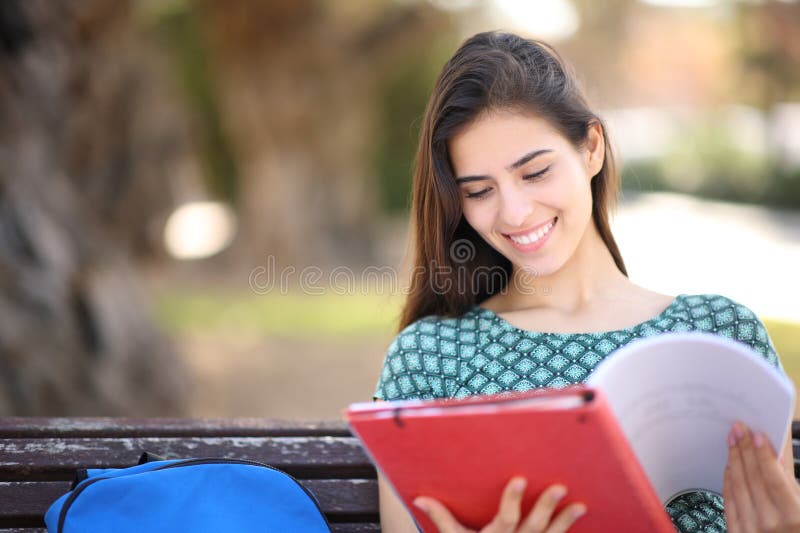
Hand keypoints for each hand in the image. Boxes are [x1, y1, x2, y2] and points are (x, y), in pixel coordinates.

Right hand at [413, 477, 586, 532]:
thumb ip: (441, 518)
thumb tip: (419, 499)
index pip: (505, 519)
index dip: (512, 500)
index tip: (521, 479)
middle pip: (533, 528)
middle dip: (546, 508)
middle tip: (560, 487)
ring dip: (566, 521)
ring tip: (580, 505)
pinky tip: (581, 518)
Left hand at [723, 421, 799, 532]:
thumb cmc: (795, 523)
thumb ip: (789, 480)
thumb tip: (775, 451)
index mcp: (794, 516)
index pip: (774, 480)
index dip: (764, 456)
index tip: (757, 435)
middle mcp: (771, 523)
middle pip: (753, 479)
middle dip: (744, 450)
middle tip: (738, 429)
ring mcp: (751, 529)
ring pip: (737, 486)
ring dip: (734, 460)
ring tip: (733, 440)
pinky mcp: (735, 532)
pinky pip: (728, 501)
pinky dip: (728, 480)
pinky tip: (730, 464)